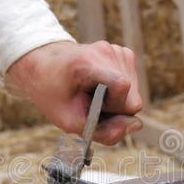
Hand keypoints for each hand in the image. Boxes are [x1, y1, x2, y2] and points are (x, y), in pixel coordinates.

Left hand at [6, 41, 144, 145]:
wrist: (46, 66)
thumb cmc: (55, 94)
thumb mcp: (69, 121)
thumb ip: (104, 132)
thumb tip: (137, 125)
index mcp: (88, 64)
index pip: (122, 86)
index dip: (113, 107)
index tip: (94, 108)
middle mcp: (107, 52)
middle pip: (132, 99)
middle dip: (114, 110)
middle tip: (89, 104)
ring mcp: (118, 51)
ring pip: (134, 95)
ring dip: (115, 102)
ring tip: (92, 94)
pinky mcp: (124, 54)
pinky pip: (132, 86)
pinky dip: (117, 93)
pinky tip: (99, 87)